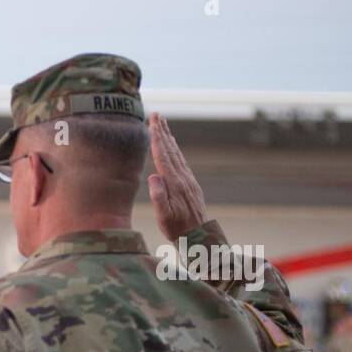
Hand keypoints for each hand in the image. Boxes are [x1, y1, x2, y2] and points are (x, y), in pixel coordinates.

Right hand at [147, 113, 209, 241]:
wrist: (198, 236)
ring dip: (169, 138)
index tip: (152, 123)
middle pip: (171, 150)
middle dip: (163, 131)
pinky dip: (174, 150)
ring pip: (176, 153)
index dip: (157, 138)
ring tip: (162, 125)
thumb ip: (159, 196)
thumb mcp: (164, 216)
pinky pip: (180, 161)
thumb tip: (153, 175)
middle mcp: (183, 178)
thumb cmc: (176, 229)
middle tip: (157, 115)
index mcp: (174, 183)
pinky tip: (171, 147)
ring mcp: (188, 180)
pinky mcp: (190, 184)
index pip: (163, 156)